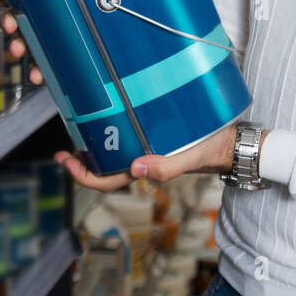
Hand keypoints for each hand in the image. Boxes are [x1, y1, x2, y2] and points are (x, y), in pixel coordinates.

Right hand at [0, 0, 51, 85]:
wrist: (106, 11)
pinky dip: (39, 71)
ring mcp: (42, 36)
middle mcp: (32, 17)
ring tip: (20, 48)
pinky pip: (43, 65)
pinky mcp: (56, 54)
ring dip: (18, 47)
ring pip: (24, 43)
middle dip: (6, 23)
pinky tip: (39, 74)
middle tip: (9, 23)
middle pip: (11, 21)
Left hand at [52, 124, 236, 192]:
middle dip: (80, 160)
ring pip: (113, 153)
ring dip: (93, 145)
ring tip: (77, 129)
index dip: (81, 175)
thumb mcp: (191, 157)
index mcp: (145, 169)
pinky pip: (127, 137)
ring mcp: (146, 148)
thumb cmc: (213, 150)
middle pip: (103, 168)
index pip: (105, 181)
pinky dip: (111, 130)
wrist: (231, 139)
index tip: (65, 160)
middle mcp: (141, 160)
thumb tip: (135, 168)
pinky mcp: (153, 135)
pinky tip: (106, 115)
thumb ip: (167, 167)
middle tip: (64, 146)